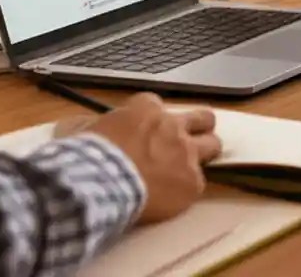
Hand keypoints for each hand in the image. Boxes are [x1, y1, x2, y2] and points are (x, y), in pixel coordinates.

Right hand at [85, 93, 221, 224]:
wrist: (100, 184)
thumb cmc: (89, 155)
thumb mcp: (88, 129)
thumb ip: (99, 125)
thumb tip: (88, 127)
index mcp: (146, 108)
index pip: (155, 104)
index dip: (150, 118)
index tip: (143, 129)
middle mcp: (173, 125)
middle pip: (202, 118)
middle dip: (199, 126)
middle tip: (190, 137)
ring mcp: (187, 153)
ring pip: (212, 145)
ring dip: (204, 154)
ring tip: (190, 167)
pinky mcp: (193, 182)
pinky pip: (198, 183)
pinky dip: (186, 189)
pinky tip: (171, 197)